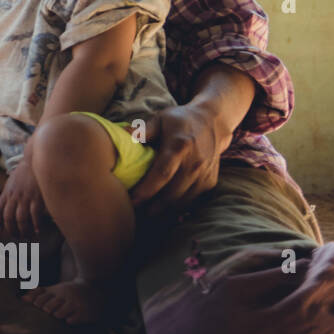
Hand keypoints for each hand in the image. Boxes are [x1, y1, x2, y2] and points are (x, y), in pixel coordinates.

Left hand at [0, 159, 43, 237]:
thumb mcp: (12, 182)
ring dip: (23, 230)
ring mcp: (25, 197)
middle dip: (11, 230)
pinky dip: (36, 224)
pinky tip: (38, 230)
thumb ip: (9, 194)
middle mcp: (14, 196)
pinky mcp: (37, 197)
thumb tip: (8, 205)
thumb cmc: (24, 172)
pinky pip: (34, 215)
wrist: (35, 160)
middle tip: (17, 236)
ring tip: (27, 236)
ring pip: (20, 219)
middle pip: (8, 218)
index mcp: (7, 193)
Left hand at [130, 101, 227, 215]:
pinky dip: (177, 207)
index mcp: (180, 146)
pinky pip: (192, 200)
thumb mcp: (160, 119)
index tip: (132, 200)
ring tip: (146, 214)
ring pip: (183, 200)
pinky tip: (162, 210)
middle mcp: (195, 162)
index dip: (147, 190)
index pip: (163, 173)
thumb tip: (121, 134)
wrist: (213, 122)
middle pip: (172, 192)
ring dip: (164, 210)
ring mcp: (205, 174)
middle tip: (134, 212)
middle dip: (152, 206)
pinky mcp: (210, 182)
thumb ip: (142, 130)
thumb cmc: (179, 121)